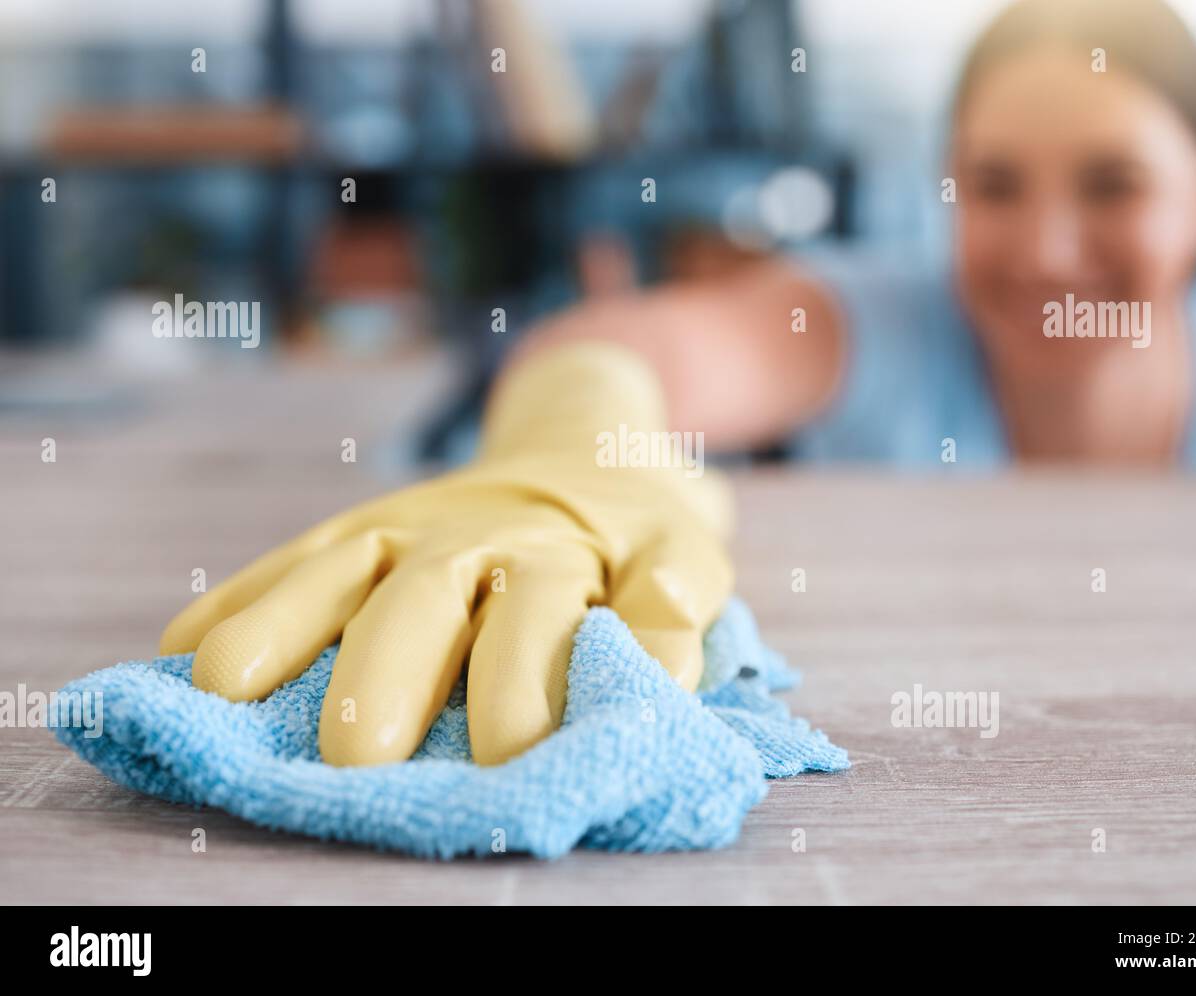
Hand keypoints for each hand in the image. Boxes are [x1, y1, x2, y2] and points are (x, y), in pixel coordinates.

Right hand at [159, 344, 733, 766]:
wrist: (581, 456)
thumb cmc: (631, 537)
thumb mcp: (679, 560)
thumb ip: (674, 609)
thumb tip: (661, 663)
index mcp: (556, 552)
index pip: (537, 614)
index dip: (522, 684)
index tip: (509, 757)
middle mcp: (470, 537)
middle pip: (424, 595)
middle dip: (389, 670)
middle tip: (357, 753)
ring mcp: (402, 528)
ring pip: (337, 568)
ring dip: (279, 622)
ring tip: (225, 684)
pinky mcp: (356, 529)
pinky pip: (289, 560)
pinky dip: (235, 600)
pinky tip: (180, 650)